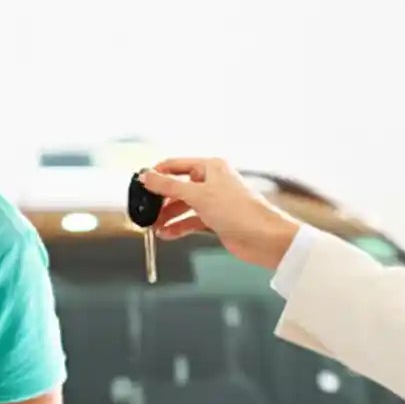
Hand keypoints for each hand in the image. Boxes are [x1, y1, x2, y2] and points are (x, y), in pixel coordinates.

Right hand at [140, 158, 300, 269]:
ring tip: (152, 227)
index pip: (176, 165)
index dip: (157, 173)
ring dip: (168, 216)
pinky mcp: (217, 220)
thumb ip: (168, 186)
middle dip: (161, 199)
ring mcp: (215, 201)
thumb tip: (146, 176)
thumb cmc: (238, 212)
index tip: (139, 185)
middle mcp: (213, 181)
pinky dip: (179, 227)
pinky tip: (167, 234)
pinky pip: (191, 221)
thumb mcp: (198, 195)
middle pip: (178, 187)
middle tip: (144, 210)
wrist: (265, 239)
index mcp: (211, 167)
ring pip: (183, 205)